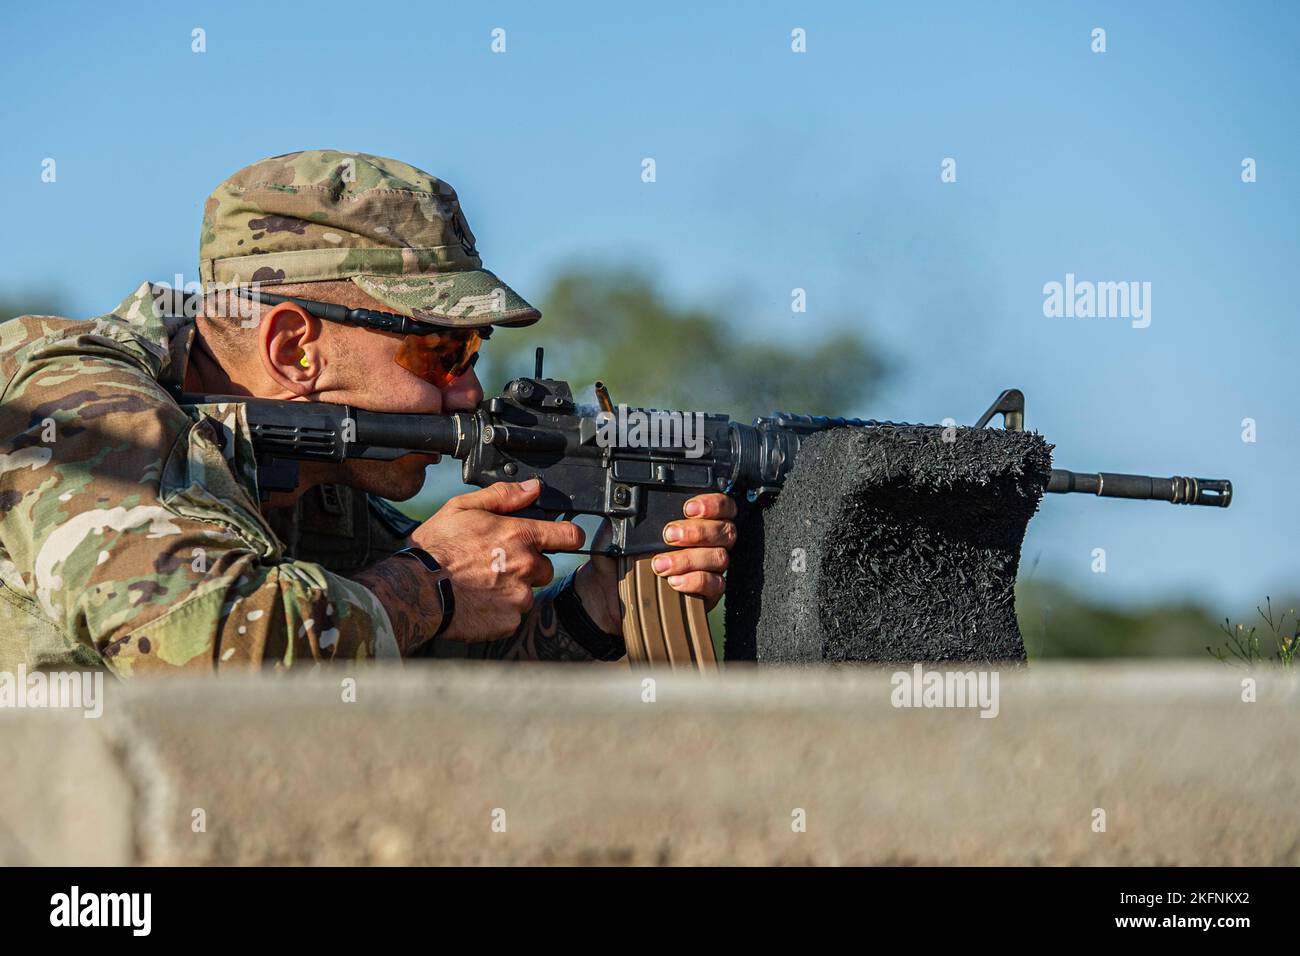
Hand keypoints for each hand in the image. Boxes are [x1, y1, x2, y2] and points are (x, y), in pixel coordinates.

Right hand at [358, 478, 584, 651]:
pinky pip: (512, 616)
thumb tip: (532, 488)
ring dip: (512, 590)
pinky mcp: (509, 622)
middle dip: (528, 566)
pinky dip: (499, 612)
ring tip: (480, 585)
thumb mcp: (462, 508)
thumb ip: (503, 496)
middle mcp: (527, 567)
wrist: (417, 590)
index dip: (568, 536)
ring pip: (527, 593)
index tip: (563, 539)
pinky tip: (477, 602)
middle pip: (545, 567)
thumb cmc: (436, 548)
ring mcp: (519, 598)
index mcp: (520, 537)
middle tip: (496, 565)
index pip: (570, 536)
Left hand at [579, 493, 737, 633]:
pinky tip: (674, 582)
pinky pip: (715, 584)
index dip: (712, 504)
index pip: (721, 506)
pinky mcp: (710, 592)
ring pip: (719, 557)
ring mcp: (711, 567)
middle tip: (669, 535)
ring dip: (689, 558)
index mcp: (696, 521)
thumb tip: (630, 504)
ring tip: (661, 564)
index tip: (688, 508)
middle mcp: (710, 542)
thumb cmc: (620, 559)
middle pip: (724, 530)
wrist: (611, 593)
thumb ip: (633, 515)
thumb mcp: (622, 531)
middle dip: (698, 531)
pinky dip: (695, 580)